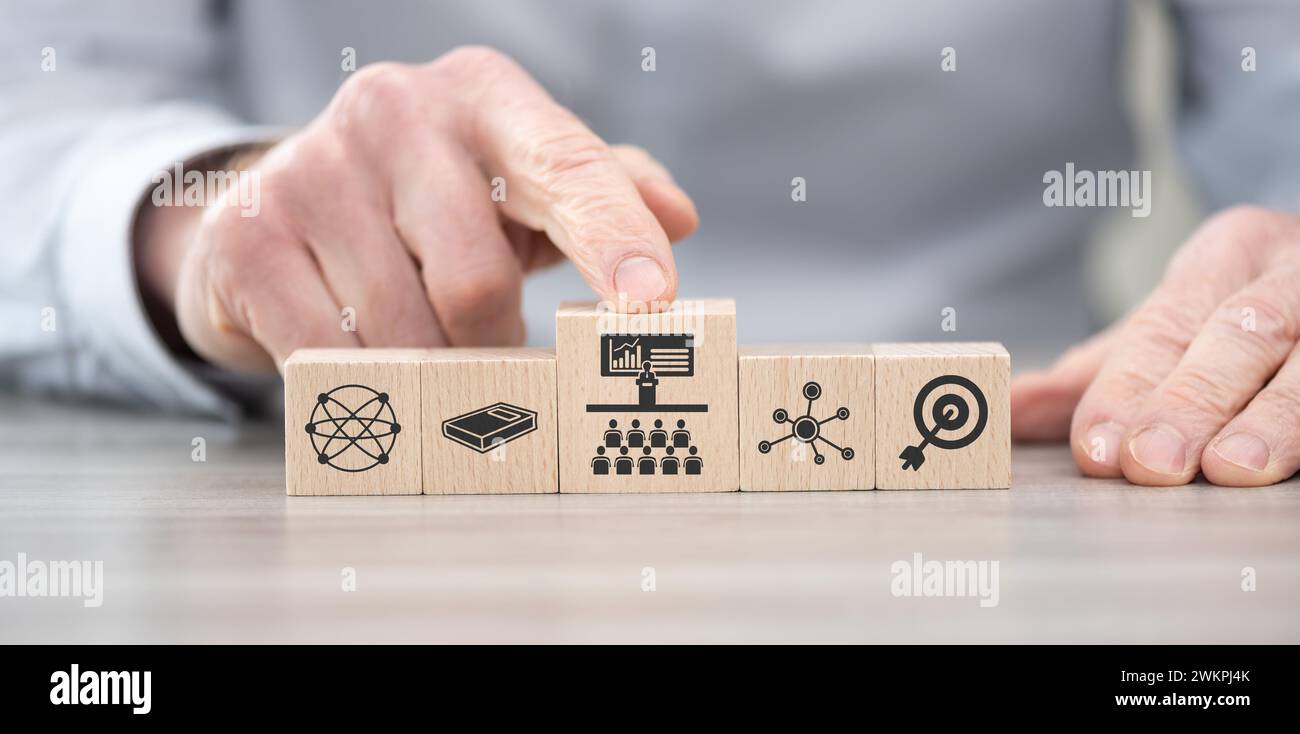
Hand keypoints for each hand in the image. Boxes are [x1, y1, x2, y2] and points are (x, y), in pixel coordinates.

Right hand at [135, 47, 696, 371]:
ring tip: (414, 339)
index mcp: (484, 97)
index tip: (654, 303)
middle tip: (483, 347)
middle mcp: (393, 111)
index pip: (566, 166)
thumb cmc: (435, 202)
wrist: (284, 202)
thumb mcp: (521, 185)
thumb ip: (604, 193)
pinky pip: (330, 356)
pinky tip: (356, 347)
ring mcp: (310, 169)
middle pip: (477, 282)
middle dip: (491, 345)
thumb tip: (678, 215)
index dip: (614, 237)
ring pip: (405, 333)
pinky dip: (360, 379)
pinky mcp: (246, 236)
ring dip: (426, 368)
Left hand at [1012, 206, 1299, 486]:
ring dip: (1272, 420)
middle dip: (1190, 403)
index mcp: (1226, 254)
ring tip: (1233, 469)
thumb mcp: (1166, 327)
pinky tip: (1299, 466)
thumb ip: (1091, 374)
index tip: (1098, 447)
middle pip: (1239, 335)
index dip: (1130, 388)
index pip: (1167, 324)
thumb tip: (1004, 411)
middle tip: (1150, 464)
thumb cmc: (1237, 309)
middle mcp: (1292, 272)